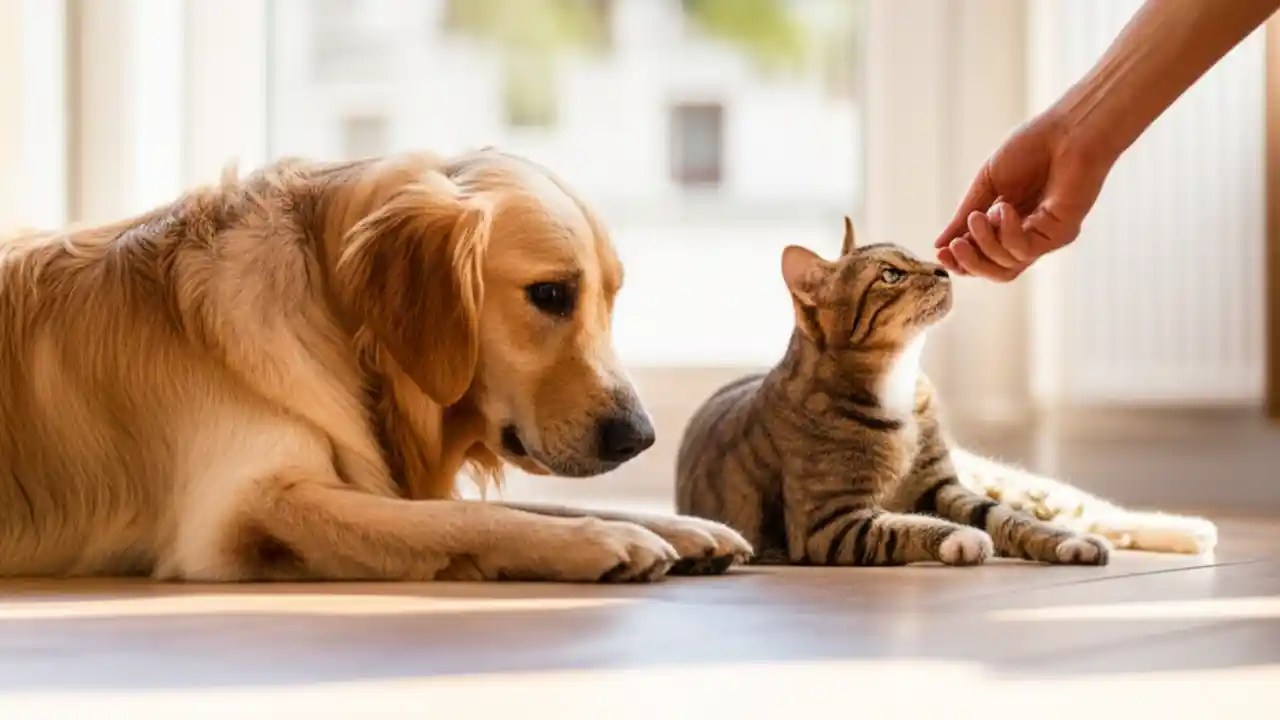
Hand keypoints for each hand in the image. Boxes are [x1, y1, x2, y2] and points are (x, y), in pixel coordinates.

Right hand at [934, 110, 1114, 281]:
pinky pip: (1025, 251)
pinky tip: (1004, 209)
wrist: (1067, 129)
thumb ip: (964, 216)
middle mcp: (1029, 234)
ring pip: (1008, 268)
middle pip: (996, 271)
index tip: (940, 252)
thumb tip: (939, 245)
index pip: (984, 256)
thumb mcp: (986, 184)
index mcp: (1010, 222)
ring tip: (979, 216)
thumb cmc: (1031, 147)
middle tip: (954, 247)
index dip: (960, 260)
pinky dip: (1007, 234)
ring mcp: (1045, 237)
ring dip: (985, 244)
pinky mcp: (1061, 234)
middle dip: (970, 264)